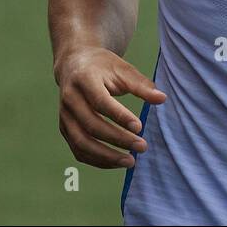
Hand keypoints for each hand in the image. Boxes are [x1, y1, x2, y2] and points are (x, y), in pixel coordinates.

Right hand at [55, 47, 165, 168]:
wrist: (74, 64)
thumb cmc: (102, 67)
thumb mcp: (122, 69)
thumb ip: (141, 85)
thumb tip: (162, 99)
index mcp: (84, 79)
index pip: (101, 102)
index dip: (120, 116)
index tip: (140, 127)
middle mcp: (70, 98)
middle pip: (92, 125)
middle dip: (118, 139)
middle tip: (142, 146)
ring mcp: (64, 116)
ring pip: (82, 143)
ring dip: (106, 156)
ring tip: (131, 161)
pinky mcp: (64, 128)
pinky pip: (78, 150)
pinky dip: (97, 160)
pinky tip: (117, 162)